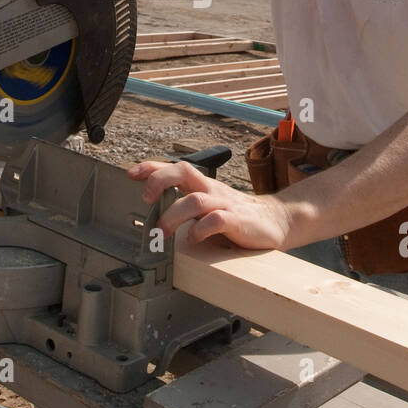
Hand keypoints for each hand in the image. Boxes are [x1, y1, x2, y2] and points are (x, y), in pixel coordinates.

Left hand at [129, 159, 290, 248]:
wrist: (276, 221)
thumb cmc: (237, 215)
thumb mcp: (209, 205)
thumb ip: (186, 205)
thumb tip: (155, 214)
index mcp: (203, 185)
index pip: (175, 167)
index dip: (152, 168)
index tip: (131, 173)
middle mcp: (211, 190)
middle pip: (182, 171)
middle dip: (159, 181)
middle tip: (146, 199)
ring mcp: (225, 204)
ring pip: (194, 200)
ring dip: (173, 216)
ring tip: (163, 232)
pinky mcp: (237, 221)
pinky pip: (216, 221)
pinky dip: (200, 230)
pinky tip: (193, 239)